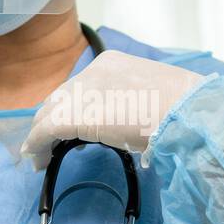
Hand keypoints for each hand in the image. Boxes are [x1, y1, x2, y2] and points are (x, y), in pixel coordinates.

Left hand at [21, 50, 205, 170]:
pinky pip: (45, 131)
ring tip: (41, 156)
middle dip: (51, 120)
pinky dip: (37, 145)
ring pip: (48, 114)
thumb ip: (136, 103)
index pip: (80, 86)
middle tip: (49, 143)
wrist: (186, 110)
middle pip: (60, 98)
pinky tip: (36, 159)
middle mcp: (92, 72)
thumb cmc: (183, 107)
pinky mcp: (73, 116)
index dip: (71, 107)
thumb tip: (136, 122)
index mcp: (112, 63)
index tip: (70, 125)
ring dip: (42, 135)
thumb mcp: (155, 96)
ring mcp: (81, 93)